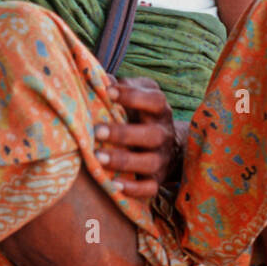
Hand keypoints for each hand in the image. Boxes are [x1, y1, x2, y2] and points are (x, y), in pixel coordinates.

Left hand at [93, 76, 179, 199]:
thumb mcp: (137, 95)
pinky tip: (114, 185)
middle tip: (97, 130)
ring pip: (149, 162)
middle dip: (123, 133)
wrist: (170, 146)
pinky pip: (150, 188)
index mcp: (159, 110)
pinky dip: (133, 188)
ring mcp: (161, 158)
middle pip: (151, 134)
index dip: (133, 96)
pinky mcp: (157, 179)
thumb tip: (96, 76)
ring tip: (98, 157)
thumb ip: (119, 86)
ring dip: (124, 160)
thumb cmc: (141, 114)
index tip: (108, 92)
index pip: (154, 100)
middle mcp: (163, 134)